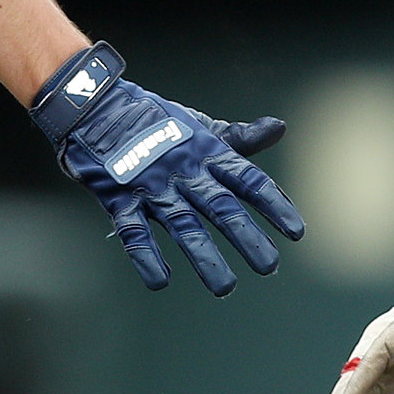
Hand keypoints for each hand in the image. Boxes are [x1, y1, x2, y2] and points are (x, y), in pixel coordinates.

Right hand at [30, 43, 303, 294]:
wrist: (97, 105)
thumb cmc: (156, 120)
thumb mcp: (200, 125)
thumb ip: (239, 138)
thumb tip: (279, 128)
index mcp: (207, 152)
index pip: (248, 180)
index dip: (273, 205)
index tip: (297, 233)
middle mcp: (184, 170)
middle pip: (220, 206)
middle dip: (246, 237)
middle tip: (270, 267)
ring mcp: (151, 184)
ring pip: (182, 224)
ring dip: (204, 257)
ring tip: (225, 287)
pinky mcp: (119, 197)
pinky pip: (133, 230)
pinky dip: (146, 255)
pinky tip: (160, 280)